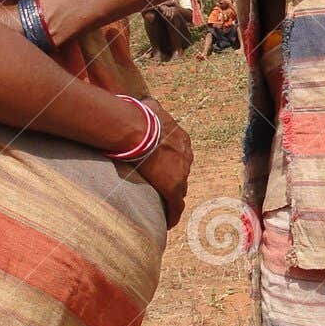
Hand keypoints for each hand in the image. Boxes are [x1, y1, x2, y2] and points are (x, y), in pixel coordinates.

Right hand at [136, 101, 192, 228]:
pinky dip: (172, 215)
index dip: (170, 162)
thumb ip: (152, 107)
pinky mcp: (173, 188)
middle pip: (181, 173)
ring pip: (180, 191)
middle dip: (172, 180)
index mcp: (181, 139)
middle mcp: (186, 156)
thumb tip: (146, 103)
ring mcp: (181, 173)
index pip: (179, 155)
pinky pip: (175, 206)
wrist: (139, 130)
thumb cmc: (141, 116)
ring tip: (163, 207)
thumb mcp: (150, 106)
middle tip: (160, 188)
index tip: (161, 167)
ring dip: (172, 198)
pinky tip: (168, 223)